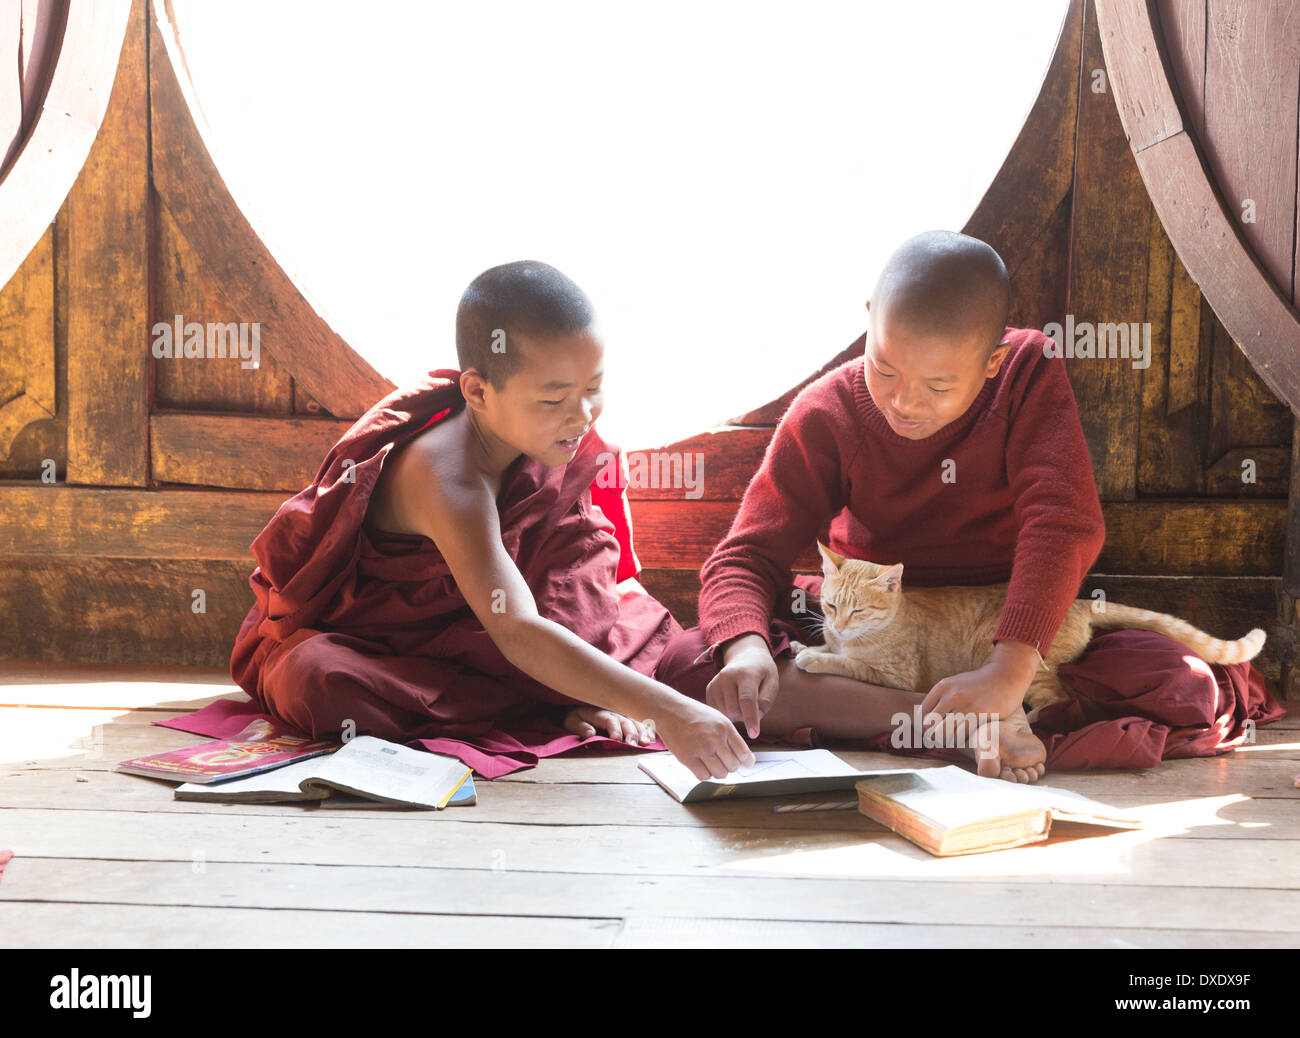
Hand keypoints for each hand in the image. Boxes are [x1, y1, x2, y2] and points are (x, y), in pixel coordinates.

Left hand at [563, 705, 654, 744]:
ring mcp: (622, 714)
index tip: (616, 741)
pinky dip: (646, 730)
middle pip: (626, 722)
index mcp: (601, 713)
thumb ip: (581, 727)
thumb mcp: (572, 721)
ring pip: (636, 722)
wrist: (579, 706)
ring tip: (646, 742)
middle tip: (633, 745)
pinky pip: (639, 722)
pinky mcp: (627, 718)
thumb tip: (590, 734)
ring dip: (642, 731)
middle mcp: (615, 712)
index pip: (611, 721)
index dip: (615, 731)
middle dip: (631, 733)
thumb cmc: (576, 716)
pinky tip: (651, 738)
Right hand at [655, 696, 755, 780]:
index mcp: (725, 727)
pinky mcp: (688, 758)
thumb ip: (730, 736)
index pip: (744, 754)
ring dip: (716, 771)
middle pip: (733, 767)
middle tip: (722, 761)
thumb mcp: (717, 718)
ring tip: (710, 763)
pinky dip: (704, 774)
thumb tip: (744, 758)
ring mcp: (702, 749)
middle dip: (729, 767)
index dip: (746, 762)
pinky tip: (700, 764)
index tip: (745, 764)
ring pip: (720, 774)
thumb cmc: (693, 714)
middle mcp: (715, 738)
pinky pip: (703, 776)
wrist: (669, 710)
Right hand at [706, 634, 779, 738]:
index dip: (750, 718)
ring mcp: (715, 682)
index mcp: (745, 673)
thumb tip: (753, 720)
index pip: (747, 699)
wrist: (746, 658)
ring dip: (736, 716)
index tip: (754, 734)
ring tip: (743, 705)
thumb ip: (765, 702)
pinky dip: (727, 713)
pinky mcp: (709, 689)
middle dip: (744, 717)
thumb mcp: (772, 683)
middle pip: (733, 710)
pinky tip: (733, 704)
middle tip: (752, 710)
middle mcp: (726, 676)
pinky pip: (717, 711)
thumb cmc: (762, 674)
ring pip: (724, 713)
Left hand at [920, 646, 1036, 730]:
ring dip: (947, 741)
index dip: (926, 726)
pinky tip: (967, 737)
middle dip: (934, 736)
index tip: (936, 730)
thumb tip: (928, 719)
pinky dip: (961, 741)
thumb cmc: (980, 683)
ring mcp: (964, 705)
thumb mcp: (956, 684)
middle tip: (944, 739)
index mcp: (942, 687)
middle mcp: (950, 695)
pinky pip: (960, 736)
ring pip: (943, 733)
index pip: (921, 714)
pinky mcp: (978, 715)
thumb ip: (942, 698)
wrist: (1006, 676)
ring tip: (955, 740)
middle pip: (929, 726)